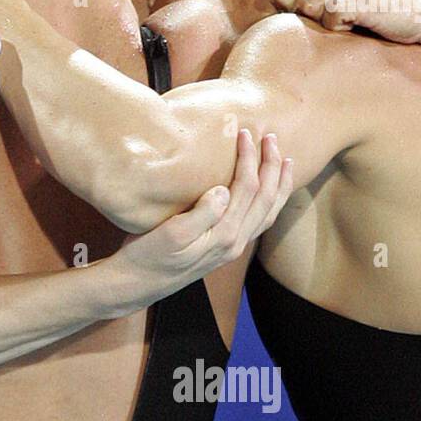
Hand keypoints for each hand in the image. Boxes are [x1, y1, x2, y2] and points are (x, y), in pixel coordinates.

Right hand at [106, 130, 292, 310]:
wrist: (135, 286)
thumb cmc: (146, 257)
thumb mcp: (170, 234)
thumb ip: (202, 213)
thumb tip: (224, 190)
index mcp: (224, 235)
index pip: (247, 188)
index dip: (249, 159)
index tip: (245, 134)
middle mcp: (234, 243)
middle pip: (265, 198)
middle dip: (272, 166)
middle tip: (272, 138)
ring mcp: (232, 248)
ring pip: (268, 212)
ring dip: (278, 184)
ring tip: (284, 162)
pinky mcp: (224, 249)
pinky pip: (259, 222)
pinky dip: (270, 203)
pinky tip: (267, 194)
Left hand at [272, 0, 420, 42]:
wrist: (418, 17)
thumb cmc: (367, 13)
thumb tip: (253, 17)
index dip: (297, 17)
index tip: (327, 14)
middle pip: (291, 7)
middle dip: (312, 21)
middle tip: (342, 18)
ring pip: (308, 12)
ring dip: (328, 26)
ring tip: (353, 20)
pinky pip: (329, 17)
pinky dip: (341, 29)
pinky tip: (361, 23)